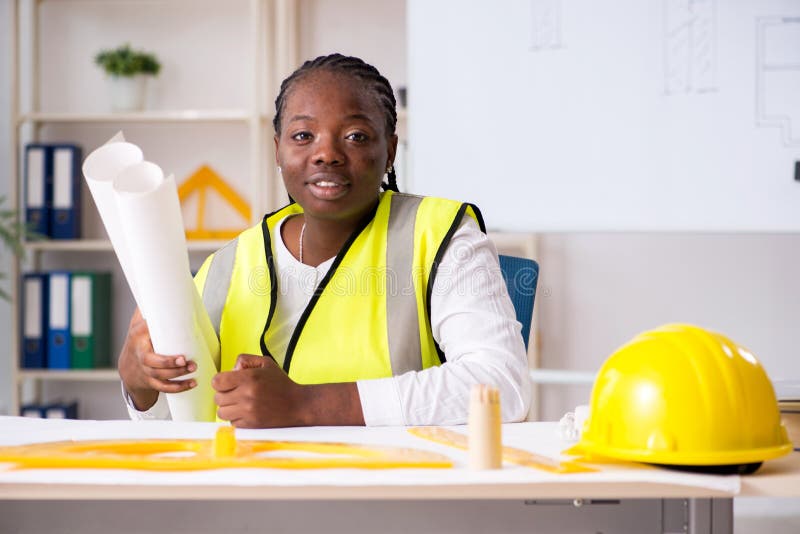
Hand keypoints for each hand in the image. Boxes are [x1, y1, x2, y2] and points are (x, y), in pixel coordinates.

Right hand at [118, 308, 196, 410]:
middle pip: (152, 362)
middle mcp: (140, 353)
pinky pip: (164, 387)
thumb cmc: (140, 339)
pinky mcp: (150, 382)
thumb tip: (167, 280)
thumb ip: (151, 304)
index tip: (173, 335)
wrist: (128, 367)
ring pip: (159, 376)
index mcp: (139, 335)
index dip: (156, 336)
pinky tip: (192, 384)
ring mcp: (144, 370)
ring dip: (177, 375)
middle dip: (170, 363)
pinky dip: (178, 387)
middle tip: (187, 361)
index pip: (144, 333)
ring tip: (193, 370)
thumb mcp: (140, 320)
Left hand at [212, 354, 365, 427]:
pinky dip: (236, 419)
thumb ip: (246, 360)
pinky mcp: (250, 425)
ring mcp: (248, 412)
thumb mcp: (266, 363)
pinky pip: (231, 423)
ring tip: (239, 404)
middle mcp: (247, 395)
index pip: (217, 382)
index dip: (220, 381)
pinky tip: (246, 412)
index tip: (227, 382)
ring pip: (222, 412)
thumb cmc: (282, 384)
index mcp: (249, 378)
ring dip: (228, 408)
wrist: (298, 405)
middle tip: (235, 393)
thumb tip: (231, 369)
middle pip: (218, 397)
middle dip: (224, 394)